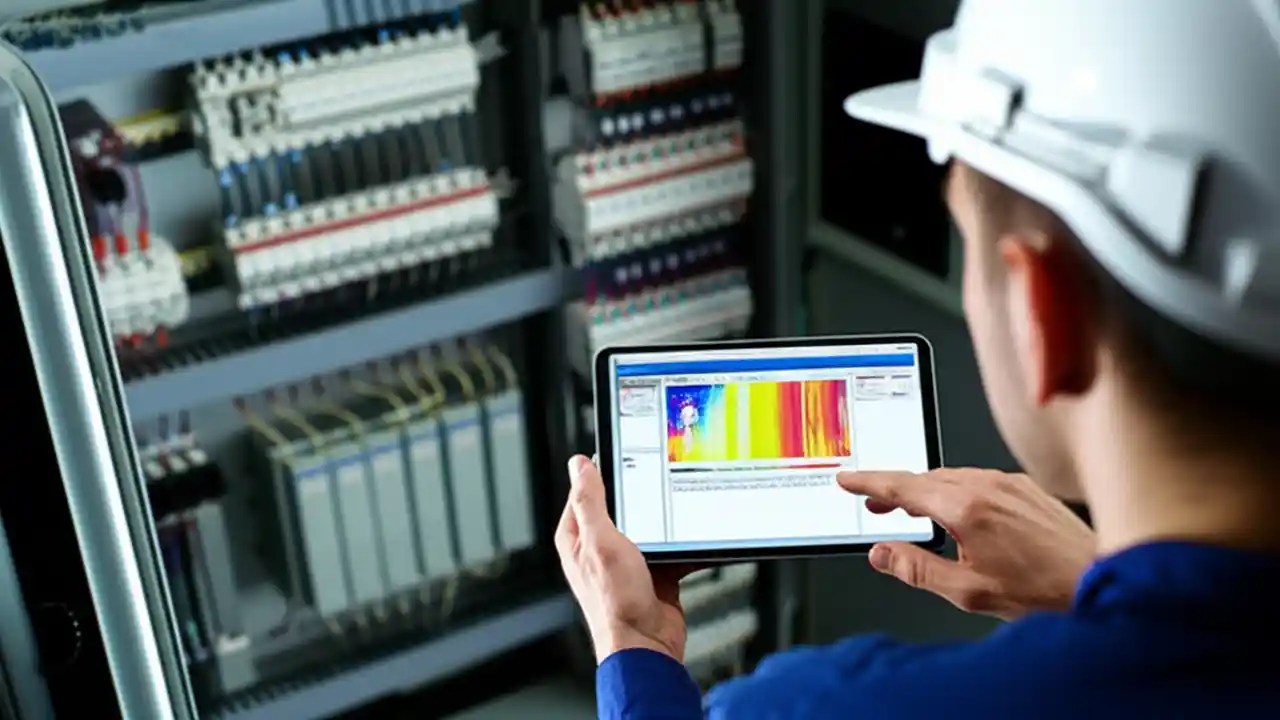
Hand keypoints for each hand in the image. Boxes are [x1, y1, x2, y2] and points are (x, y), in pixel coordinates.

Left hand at [555, 455, 690, 663]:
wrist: (646, 644)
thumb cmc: (616, 602)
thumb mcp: (601, 541)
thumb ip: (590, 501)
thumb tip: (580, 465)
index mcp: (577, 537)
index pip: (586, 490)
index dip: (603, 471)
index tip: (625, 453)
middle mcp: (599, 548)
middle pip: (624, 505)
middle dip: (643, 495)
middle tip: (660, 478)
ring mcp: (628, 561)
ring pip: (652, 526)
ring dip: (667, 522)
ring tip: (681, 510)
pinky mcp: (654, 573)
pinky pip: (673, 549)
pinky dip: (685, 545)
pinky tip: (695, 539)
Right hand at [838, 468, 1095, 619]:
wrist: (1100, 580)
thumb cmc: (1043, 590)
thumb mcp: (966, 591)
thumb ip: (916, 569)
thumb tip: (882, 555)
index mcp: (965, 508)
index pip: (902, 487)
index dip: (868, 482)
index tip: (848, 478)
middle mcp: (987, 486)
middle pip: (925, 478)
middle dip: (895, 490)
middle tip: (874, 506)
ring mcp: (1008, 483)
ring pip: (952, 477)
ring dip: (926, 490)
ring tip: (913, 512)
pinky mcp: (1025, 488)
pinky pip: (978, 479)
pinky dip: (956, 490)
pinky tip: (958, 513)